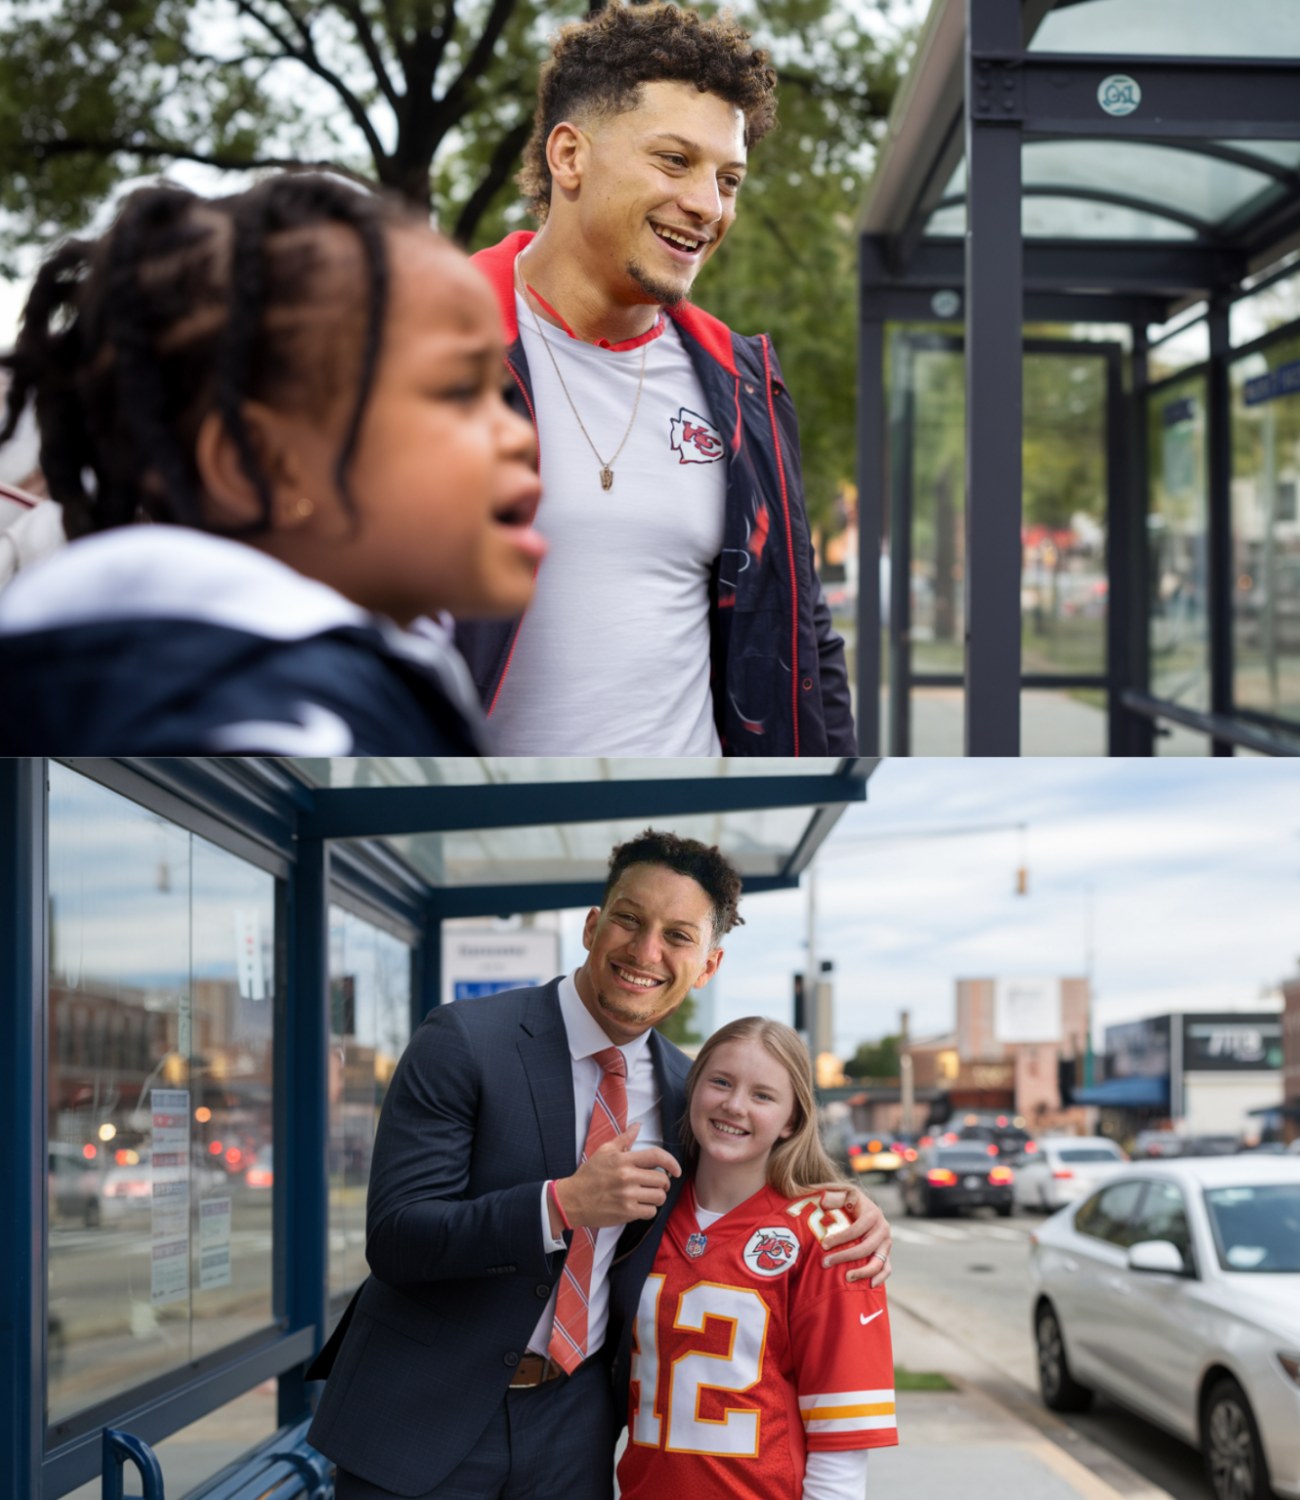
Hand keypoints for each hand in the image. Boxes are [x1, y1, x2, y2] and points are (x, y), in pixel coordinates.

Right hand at [554, 1124, 680, 1229]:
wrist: (572, 1200)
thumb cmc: (589, 1175)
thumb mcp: (604, 1151)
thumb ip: (624, 1139)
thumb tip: (638, 1125)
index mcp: (623, 1159)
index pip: (656, 1156)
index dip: (672, 1162)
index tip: (677, 1170)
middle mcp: (627, 1176)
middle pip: (662, 1179)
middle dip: (663, 1183)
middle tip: (655, 1185)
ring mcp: (628, 1196)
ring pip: (659, 1197)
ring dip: (657, 1197)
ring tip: (647, 1195)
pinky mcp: (626, 1212)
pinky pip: (651, 1212)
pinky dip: (649, 1210)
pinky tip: (640, 1206)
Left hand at [817, 1184, 891, 1286]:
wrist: (863, 1207)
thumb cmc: (849, 1201)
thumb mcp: (843, 1193)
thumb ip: (834, 1196)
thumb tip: (824, 1202)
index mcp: (873, 1214)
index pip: (855, 1229)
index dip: (839, 1238)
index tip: (823, 1245)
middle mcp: (883, 1229)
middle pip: (865, 1248)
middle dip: (844, 1257)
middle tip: (825, 1263)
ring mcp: (886, 1243)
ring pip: (878, 1262)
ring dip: (862, 1272)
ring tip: (846, 1278)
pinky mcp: (886, 1253)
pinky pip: (886, 1268)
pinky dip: (880, 1278)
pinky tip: (869, 1285)